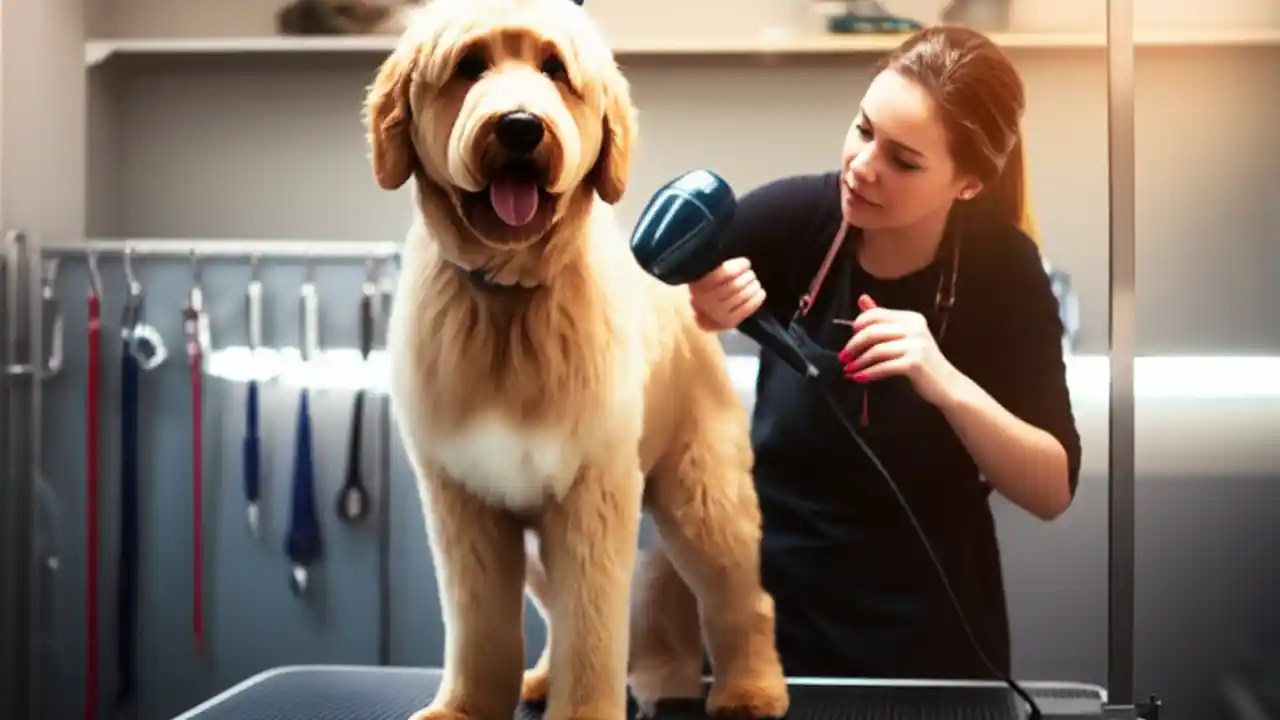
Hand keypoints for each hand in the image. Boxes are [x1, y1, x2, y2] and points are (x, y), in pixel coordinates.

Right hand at [687, 257, 765, 331]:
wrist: (703, 314)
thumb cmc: (708, 288)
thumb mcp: (706, 274)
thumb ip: (718, 266)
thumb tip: (739, 259)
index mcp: (698, 284)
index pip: (724, 272)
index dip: (739, 266)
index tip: (746, 263)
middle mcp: (706, 300)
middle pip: (735, 285)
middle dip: (748, 276)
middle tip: (751, 274)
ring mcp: (717, 313)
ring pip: (742, 296)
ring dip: (753, 286)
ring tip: (755, 282)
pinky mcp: (728, 322)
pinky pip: (747, 308)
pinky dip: (757, 299)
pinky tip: (760, 293)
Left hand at [838, 294, 960, 406]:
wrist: (946, 384)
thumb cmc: (921, 361)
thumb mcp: (903, 336)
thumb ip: (883, 319)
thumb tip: (862, 298)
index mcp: (910, 318)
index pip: (876, 314)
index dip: (858, 324)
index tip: (848, 337)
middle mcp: (914, 328)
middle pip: (873, 332)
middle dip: (853, 345)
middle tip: (843, 357)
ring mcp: (916, 345)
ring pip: (876, 350)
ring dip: (859, 362)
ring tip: (849, 370)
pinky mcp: (915, 362)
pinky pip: (884, 366)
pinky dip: (869, 373)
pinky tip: (859, 377)